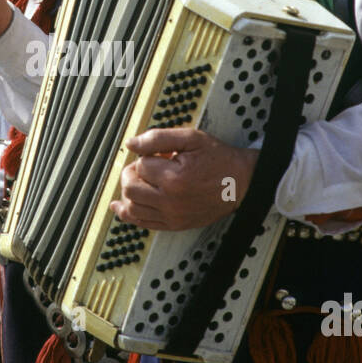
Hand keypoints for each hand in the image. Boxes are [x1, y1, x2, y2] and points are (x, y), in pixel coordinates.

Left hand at [111, 127, 257, 230]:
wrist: (241, 183)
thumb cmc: (219, 159)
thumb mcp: (191, 138)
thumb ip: (158, 138)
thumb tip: (131, 144)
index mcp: (174, 178)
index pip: (140, 165)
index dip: (147, 156)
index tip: (161, 154)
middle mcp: (171, 201)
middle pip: (130, 187)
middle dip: (133, 172)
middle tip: (147, 165)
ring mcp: (172, 216)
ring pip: (131, 207)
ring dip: (129, 192)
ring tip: (141, 182)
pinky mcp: (174, 225)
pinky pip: (142, 223)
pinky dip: (128, 214)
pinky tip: (120, 207)